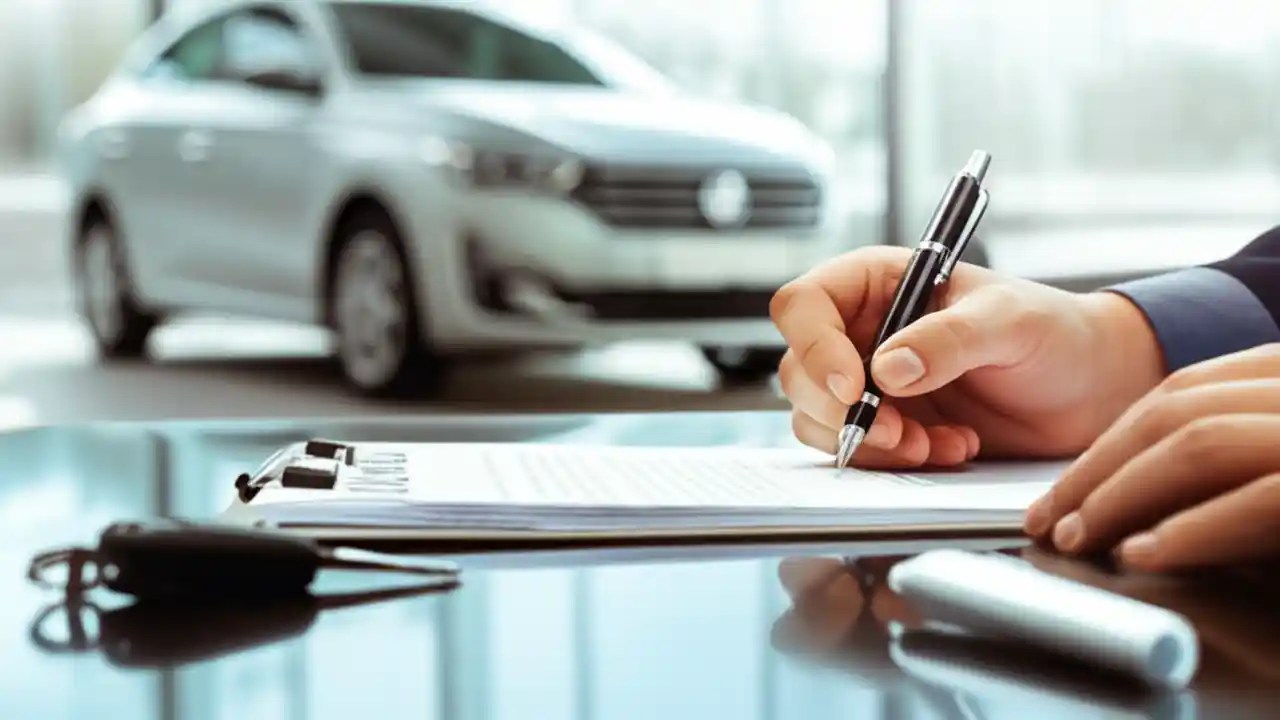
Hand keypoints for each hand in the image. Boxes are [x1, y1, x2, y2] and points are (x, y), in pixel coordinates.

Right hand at [771, 246, 1163, 466]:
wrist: (1090, 392)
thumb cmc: (1055, 334)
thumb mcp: (1011, 322)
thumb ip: (950, 339)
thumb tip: (888, 368)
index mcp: (878, 283)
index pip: (805, 305)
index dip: (816, 347)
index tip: (856, 387)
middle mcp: (861, 331)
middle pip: (800, 371)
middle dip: (844, 412)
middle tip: (902, 433)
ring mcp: (870, 383)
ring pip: (818, 419)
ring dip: (871, 443)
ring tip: (934, 444)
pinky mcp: (887, 427)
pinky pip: (856, 451)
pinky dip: (894, 461)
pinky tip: (950, 448)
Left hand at [1024, 344, 1279, 569]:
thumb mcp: (1266, 472)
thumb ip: (1216, 474)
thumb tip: (1130, 515)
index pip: (1178, 396)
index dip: (1106, 449)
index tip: (1059, 497)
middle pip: (1173, 416)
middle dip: (1095, 473)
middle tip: (1046, 524)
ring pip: (1198, 447)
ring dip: (1121, 498)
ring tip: (1073, 541)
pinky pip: (1258, 498)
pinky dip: (1191, 531)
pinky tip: (1140, 556)